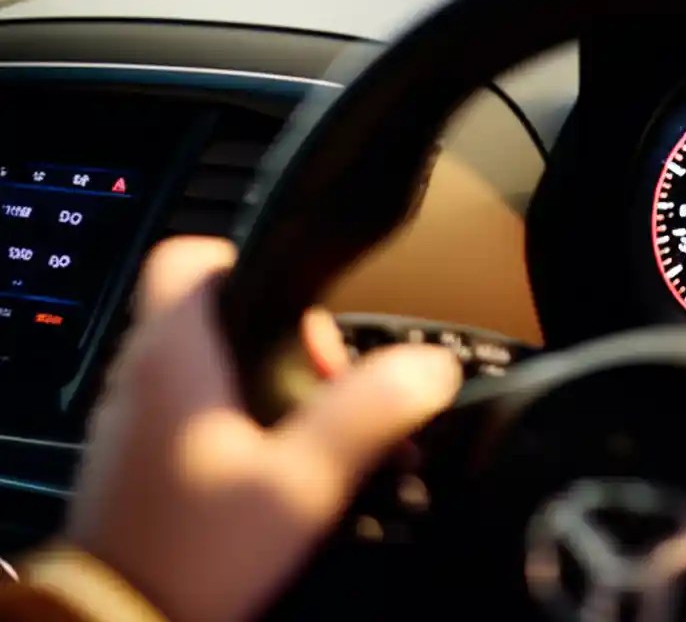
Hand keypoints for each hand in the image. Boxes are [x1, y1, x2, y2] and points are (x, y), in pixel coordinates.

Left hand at [65, 237, 460, 620]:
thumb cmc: (201, 549)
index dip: (254, 265)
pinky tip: (279, 466)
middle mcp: (143, 375)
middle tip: (328, 386)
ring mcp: (134, 417)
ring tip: (316, 433)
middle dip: (284, 338)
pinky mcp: (138, 457)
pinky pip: (194, 409)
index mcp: (174, 357)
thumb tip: (430, 366)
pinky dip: (238, 418)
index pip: (191, 257)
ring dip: (266, 383)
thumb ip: (369, 414)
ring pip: (209, 363)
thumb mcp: (303, 481)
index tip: (306, 316)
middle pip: (217, 312)